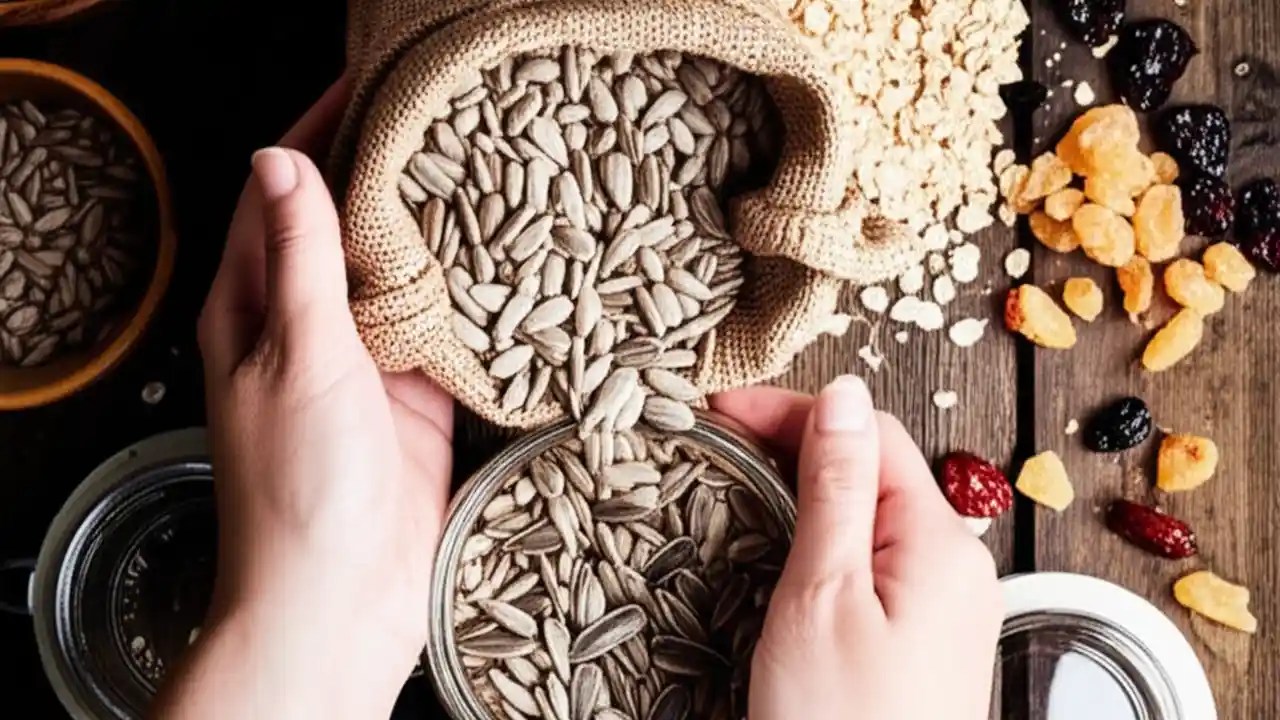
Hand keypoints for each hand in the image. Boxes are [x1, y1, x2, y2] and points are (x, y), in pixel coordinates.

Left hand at [155, 81, 453, 718]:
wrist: (341, 603)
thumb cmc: (298, 489)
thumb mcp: (296, 358)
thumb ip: (299, 260)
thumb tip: (283, 158)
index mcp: (254, 308)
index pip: (281, 193)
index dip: (318, 132)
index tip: (368, 83)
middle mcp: (309, 326)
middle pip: (348, 226)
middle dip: (388, 171)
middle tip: (448, 117)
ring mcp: (367, 362)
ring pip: (403, 274)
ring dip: (437, 230)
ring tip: (490, 171)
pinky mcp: (419, 397)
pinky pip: (446, 330)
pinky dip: (473, 297)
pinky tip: (511, 263)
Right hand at [712, 376, 1001, 719]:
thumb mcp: (824, 596)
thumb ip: (836, 489)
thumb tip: (843, 396)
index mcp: (941, 545)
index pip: (869, 433)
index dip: (794, 411)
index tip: (720, 411)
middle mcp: (956, 567)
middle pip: (874, 468)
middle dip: (796, 442)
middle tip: (719, 442)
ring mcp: (942, 606)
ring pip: (872, 514)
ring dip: (806, 486)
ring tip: (741, 480)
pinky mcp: (920, 639)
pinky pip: (875, 560)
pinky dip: (823, 536)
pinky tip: (783, 543)